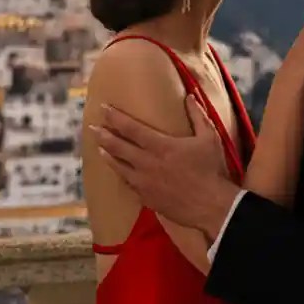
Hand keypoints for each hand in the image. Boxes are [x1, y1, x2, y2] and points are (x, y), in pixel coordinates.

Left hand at [90, 94, 240, 237]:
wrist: (211, 206)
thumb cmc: (211, 170)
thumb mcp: (209, 138)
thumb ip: (198, 115)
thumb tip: (190, 97)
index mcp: (160, 146)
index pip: (130, 128)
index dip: (115, 117)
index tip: (103, 108)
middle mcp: (146, 163)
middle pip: (117, 146)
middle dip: (103, 134)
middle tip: (92, 127)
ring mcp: (143, 183)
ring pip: (118, 166)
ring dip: (107, 155)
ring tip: (99, 148)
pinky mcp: (146, 198)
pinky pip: (128, 184)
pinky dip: (121, 176)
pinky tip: (119, 173)